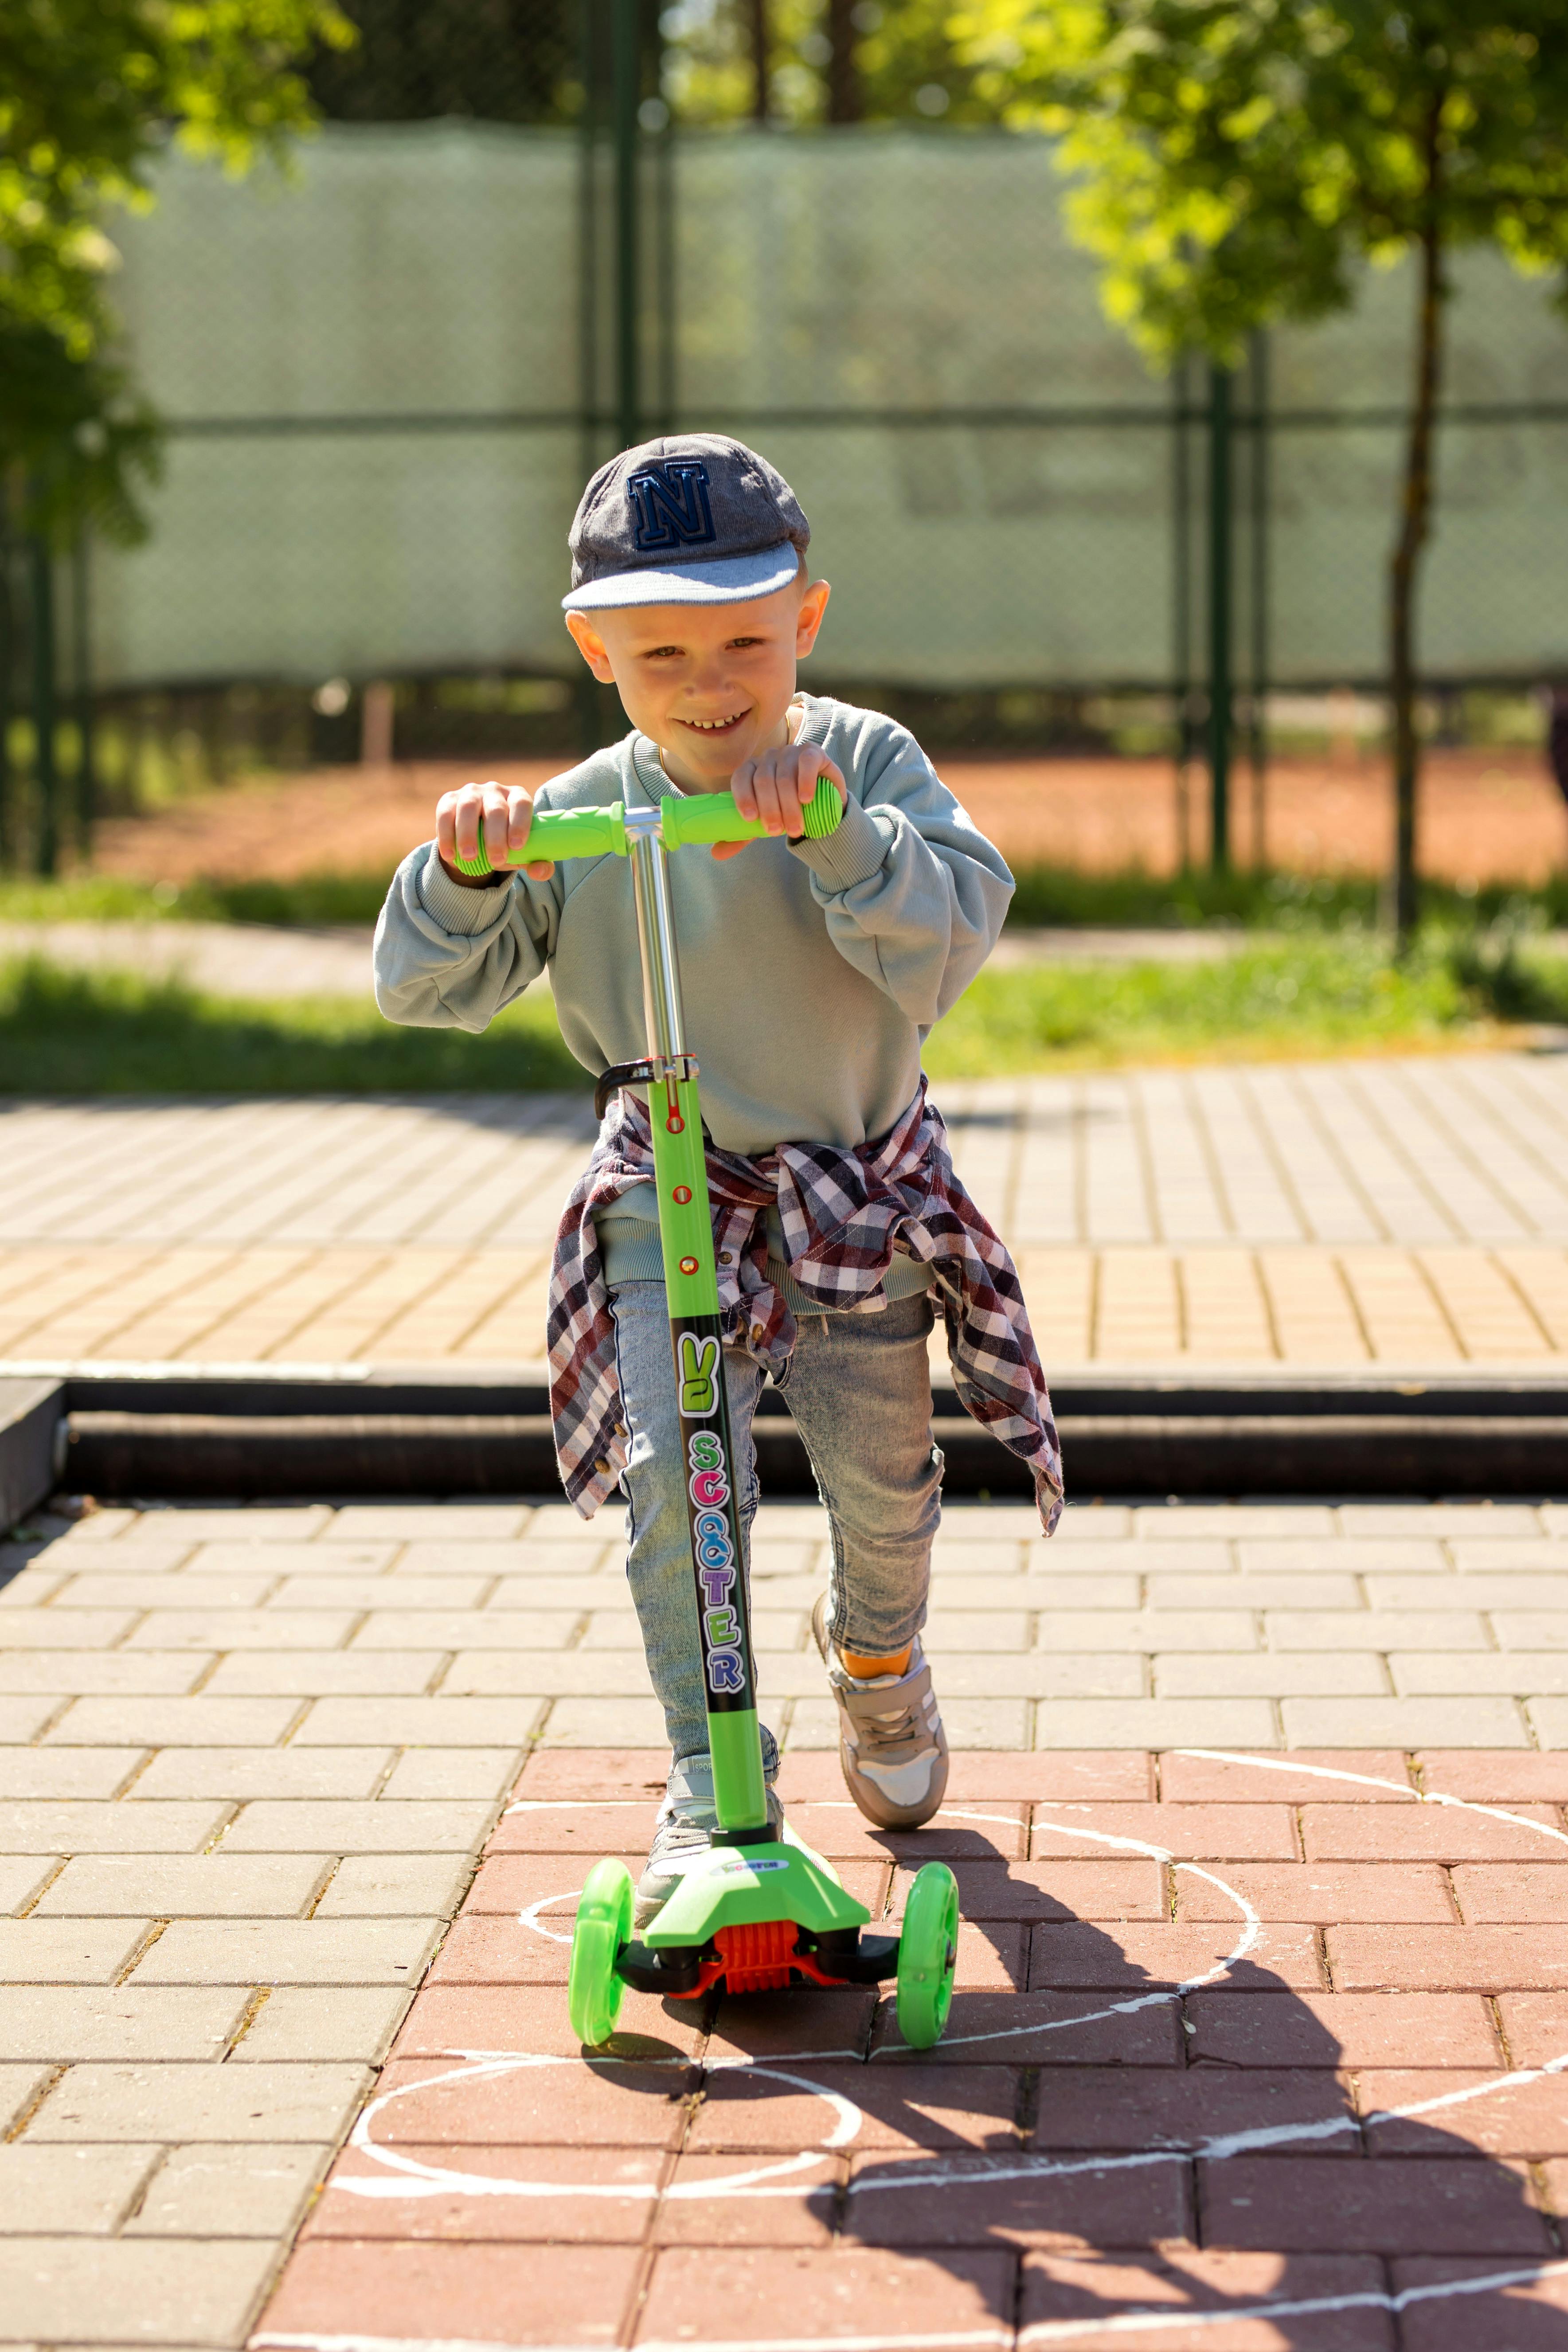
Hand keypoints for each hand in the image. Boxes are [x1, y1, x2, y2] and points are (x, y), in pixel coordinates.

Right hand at [436, 779, 553, 884]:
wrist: (478, 839)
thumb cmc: (506, 843)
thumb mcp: (523, 854)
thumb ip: (537, 863)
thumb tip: (541, 871)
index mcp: (518, 797)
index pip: (522, 804)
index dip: (520, 823)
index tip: (517, 846)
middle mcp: (495, 790)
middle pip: (496, 809)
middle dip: (496, 836)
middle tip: (496, 860)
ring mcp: (471, 793)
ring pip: (469, 808)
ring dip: (468, 834)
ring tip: (470, 857)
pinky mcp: (449, 800)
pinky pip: (446, 814)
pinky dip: (447, 836)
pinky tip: (450, 855)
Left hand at [718, 742, 844, 861]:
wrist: (822, 800)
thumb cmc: (786, 808)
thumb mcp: (764, 822)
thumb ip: (742, 835)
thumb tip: (716, 854)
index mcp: (752, 770)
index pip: (741, 777)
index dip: (743, 796)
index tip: (749, 819)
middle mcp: (769, 758)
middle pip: (763, 780)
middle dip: (769, 809)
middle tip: (775, 832)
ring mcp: (790, 753)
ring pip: (784, 777)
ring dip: (788, 805)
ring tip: (794, 828)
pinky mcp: (812, 753)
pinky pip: (806, 764)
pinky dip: (805, 783)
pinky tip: (806, 800)